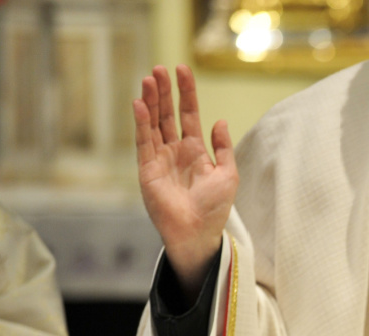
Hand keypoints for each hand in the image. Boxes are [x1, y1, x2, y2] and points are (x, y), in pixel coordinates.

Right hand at [133, 65, 237, 300]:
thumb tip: (219, 121)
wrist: (198, 232)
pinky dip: (141, 123)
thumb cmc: (215, 208)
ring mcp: (159, 159)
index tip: (183, 70)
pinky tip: (140, 104)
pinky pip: (143, 141)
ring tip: (149, 79)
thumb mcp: (228, 173)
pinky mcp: (147, 169)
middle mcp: (175, 151)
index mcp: (195, 151)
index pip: (188, 114)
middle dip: (164, 92)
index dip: (186, 93)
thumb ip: (223, 147)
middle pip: (167, 114)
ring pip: (153, 123)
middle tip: (160, 69)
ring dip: (150, 101)